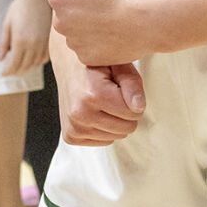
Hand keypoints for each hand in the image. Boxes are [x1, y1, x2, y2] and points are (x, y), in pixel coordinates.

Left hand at [0, 0, 51, 75]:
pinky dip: (38, 62)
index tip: (3, 73)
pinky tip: (33, 60)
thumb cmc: (20, 8)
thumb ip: (4, 43)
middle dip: (16, 71)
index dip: (8, 72)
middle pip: (25, 67)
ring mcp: (43, 43)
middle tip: (10, 71)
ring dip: (28, 68)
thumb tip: (1, 58)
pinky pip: (45, 57)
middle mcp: (33, 45)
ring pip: (36, 64)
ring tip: (21, 67)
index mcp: (20, 42)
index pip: (14, 65)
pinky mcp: (50, 40)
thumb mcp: (7, 25)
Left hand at [48, 0, 159, 65]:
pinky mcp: (88, 58)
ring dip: (90, 26)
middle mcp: (60, 24)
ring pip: (78, 31)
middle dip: (82, 8)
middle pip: (69, 12)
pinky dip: (98, 42)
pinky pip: (89, 48)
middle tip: (106, 3)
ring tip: (112, 19)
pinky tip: (113, 33)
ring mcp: (74, 43)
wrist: (145, 21)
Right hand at [49, 31, 145, 146]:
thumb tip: (138, 108)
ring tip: (103, 103)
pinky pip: (104, 142)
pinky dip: (104, 129)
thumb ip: (132, 84)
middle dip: (126, 113)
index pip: (134, 114)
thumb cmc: (98, 64)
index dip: (134, 100)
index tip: (122, 89)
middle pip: (126, 128)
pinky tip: (95, 112)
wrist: (68, 65)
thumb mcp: (119, 64)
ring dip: (115, 121)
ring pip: (116, 137)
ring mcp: (73, 127)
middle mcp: (80, 113)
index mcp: (93, 94)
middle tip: (113, 96)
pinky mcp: (70, 137)